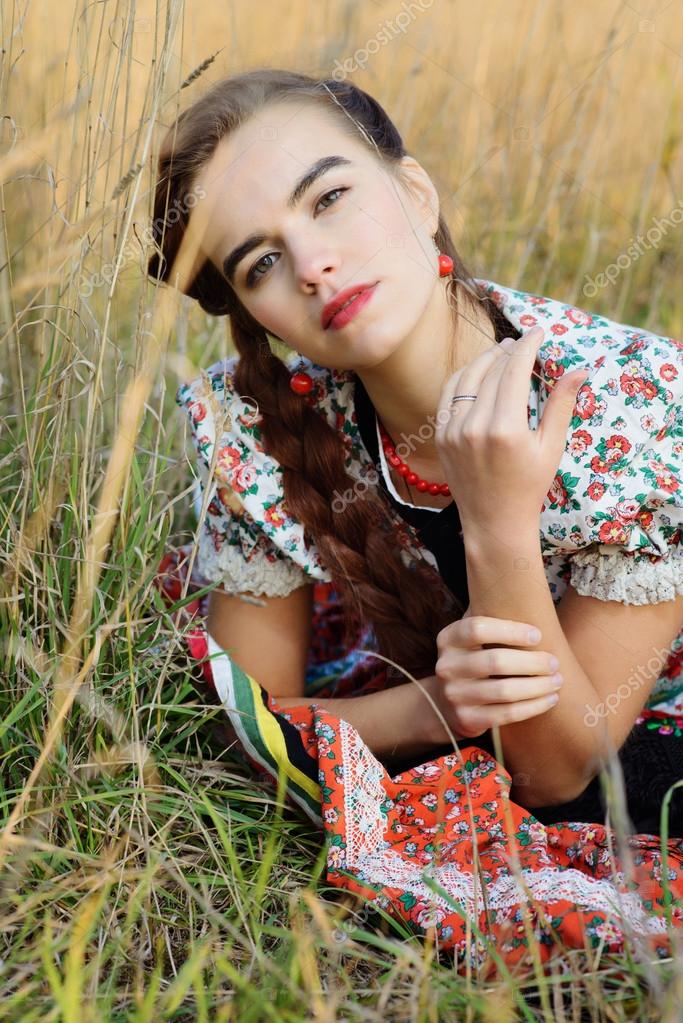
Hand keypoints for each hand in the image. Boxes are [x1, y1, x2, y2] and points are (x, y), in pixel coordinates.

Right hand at [429, 614, 563, 739]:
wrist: (446, 703)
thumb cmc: (473, 659)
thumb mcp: (472, 637)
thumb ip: (489, 614)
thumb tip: (524, 584)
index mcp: (448, 639)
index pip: (477, 629)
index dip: (510, 630)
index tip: (538, 635)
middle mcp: (446, 667)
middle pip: (494, 661)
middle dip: (532, 662)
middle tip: (555, 662)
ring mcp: (454, 695)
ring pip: (504, 691)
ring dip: (538, 686)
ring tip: (558, 681)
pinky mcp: (467, 719)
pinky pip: (507, 714)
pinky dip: (534, 706)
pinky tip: (551, 699)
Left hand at [434, 325, 588, 533]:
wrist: (493, 522)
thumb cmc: (529, 487)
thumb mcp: (551, 448)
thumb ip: (561, 406)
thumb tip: (579, 369)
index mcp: (505, 429)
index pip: (514, 371)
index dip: (527, 347)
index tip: (538, 332)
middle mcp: (474, 426)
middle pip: (491, 371)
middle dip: (508, 351)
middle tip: (522, 342)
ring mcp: (453, 431)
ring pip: (466, 379)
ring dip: (484, 360)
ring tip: (501, 351)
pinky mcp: (441, 436)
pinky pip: (448, 395)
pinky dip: (463, 378)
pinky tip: (477, 372)